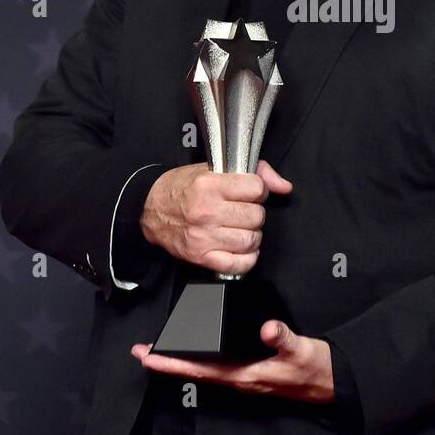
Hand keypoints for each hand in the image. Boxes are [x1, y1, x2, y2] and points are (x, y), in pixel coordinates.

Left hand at [130, 320, 335, 404]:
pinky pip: (215, 366)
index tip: (150, 356)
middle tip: (142, 351)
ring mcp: (243, 375)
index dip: (173, 363)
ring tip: (159, 351)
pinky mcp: (249, 369)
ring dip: (179, 360)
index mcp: (245, 375)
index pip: (200, 370)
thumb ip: (283, 337)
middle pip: (194, 371)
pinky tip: (193, 351)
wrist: (330, 381)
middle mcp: (239, 378)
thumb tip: (266, 327)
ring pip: (202, 369)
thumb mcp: (300, 349)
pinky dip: (198, 358)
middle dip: (167, 362)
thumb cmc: (314, 369)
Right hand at [140, 159, 291, 275]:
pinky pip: (239, 264)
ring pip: (251, 240)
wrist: (150, 210)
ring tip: (240, 228)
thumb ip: (255, 172)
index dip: (257, 190)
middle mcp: (207, 211)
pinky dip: (247, 258)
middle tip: (243, 210)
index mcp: (209, 185)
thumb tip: (284, 186)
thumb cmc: (182, 188)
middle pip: (256, 216)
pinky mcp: (201, 256)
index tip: (250, 192)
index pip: (256, 188)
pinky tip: (240, 247)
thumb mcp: (213, 169)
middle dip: (254, 213)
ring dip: (252, 235)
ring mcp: (204, 236)